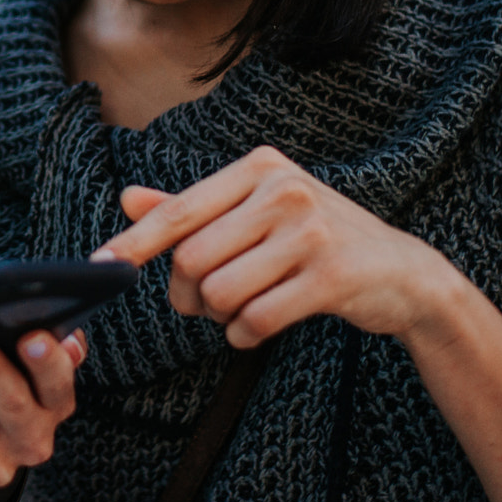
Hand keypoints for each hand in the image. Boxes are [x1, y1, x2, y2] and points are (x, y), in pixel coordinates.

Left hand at [93, 145, 455, 349]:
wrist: (402, 273)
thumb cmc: (317, 239)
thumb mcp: (259, 212)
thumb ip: (194, 208)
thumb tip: (128, 198)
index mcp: (261, 167)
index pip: (180, 210)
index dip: (136, 242)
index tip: (99, 266)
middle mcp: (284, 190)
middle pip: (192, 258)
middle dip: (185, 295)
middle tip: (200, 305)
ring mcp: (310, 231)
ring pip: (220, 292)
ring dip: (218, 317)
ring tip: (237, 312)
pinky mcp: (331, 275)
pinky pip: (255, 319)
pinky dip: (243, 335)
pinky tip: (255, 329)